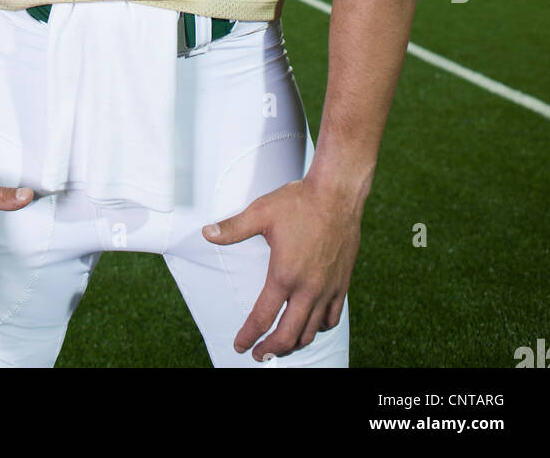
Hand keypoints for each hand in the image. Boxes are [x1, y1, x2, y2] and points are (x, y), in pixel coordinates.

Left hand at [201, 176, 362, 360]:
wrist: (337, 194)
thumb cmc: (299, 202)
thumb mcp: (260, 212)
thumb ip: (232, 228)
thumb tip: (207, 233)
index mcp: (284, 275)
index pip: (263, 317)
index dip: (248, 335)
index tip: (240, 346)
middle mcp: (307, 288)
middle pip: (288, 335)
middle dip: (270, 350)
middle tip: (258, 355)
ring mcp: (327, 288)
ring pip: (311, 331)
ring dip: (294, 343)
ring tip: (281, 345)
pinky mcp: (342, 283)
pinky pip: (332, 318)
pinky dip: (319, 328)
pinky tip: (310, 325)